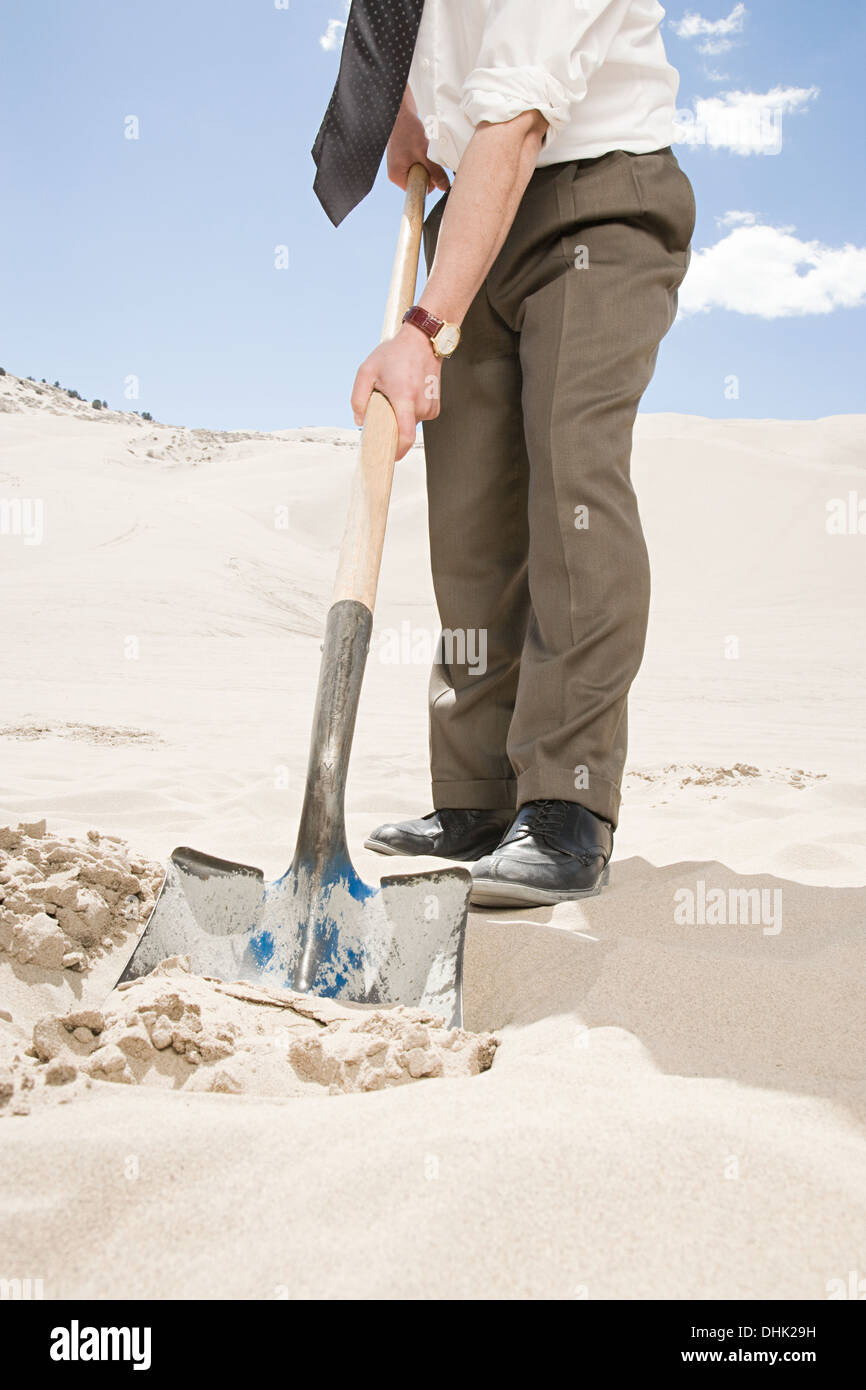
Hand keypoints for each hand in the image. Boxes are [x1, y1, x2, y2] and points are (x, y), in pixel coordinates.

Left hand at [351, 324, 442, 458]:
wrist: (423, 341)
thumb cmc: (395, 354)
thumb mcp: (367, 370)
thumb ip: (358, 398)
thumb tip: (360, 420)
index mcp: (404, 398)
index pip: (405, 436)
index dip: (396, 452)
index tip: (387, 459)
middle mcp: (420, 406)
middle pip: (401, 430)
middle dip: (389, 423)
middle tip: (384, 404)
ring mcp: (430, 408)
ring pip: (409, 424)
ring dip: (399, 416)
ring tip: (397, 392)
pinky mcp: (435, 408)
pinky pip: (417, 419)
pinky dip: (409, 412)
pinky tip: (407, 393)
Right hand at [387, 96, 449, 193]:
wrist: (401, 113)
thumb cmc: (408, 131)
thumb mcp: (424, 153)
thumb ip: (435, 172)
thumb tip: (444, 187)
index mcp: (397, 177)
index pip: (416, 190)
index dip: (427, 183)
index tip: (431, 170)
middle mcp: (396, 174)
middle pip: (418, 182)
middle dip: (427, 172)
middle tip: (427, 156)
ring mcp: (399, 166)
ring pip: (419, 172)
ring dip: (426, 163)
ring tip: (422, 150)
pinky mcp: (403, 158)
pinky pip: (417, 164)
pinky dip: (422, 158)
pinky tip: (420, 147)